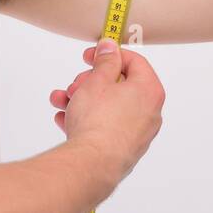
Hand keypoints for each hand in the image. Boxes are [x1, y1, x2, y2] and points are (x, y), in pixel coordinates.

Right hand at [50, 38, 165, 183]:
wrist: (91, 164)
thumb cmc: (98, 122)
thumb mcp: (96, 80)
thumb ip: (105, 61)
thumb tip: (110, 48)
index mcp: (149, 90)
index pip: (134, 62)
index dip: (109, 54)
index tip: (91, 56)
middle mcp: (149, 112)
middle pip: (120, 86)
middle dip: (91, 82)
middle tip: (76, 84)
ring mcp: (138, 133)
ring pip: (109, 107)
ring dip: (83, 100)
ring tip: (62, 100)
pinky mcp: (125, 148)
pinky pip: (106, 126)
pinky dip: (88, 119)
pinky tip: (65, 118)